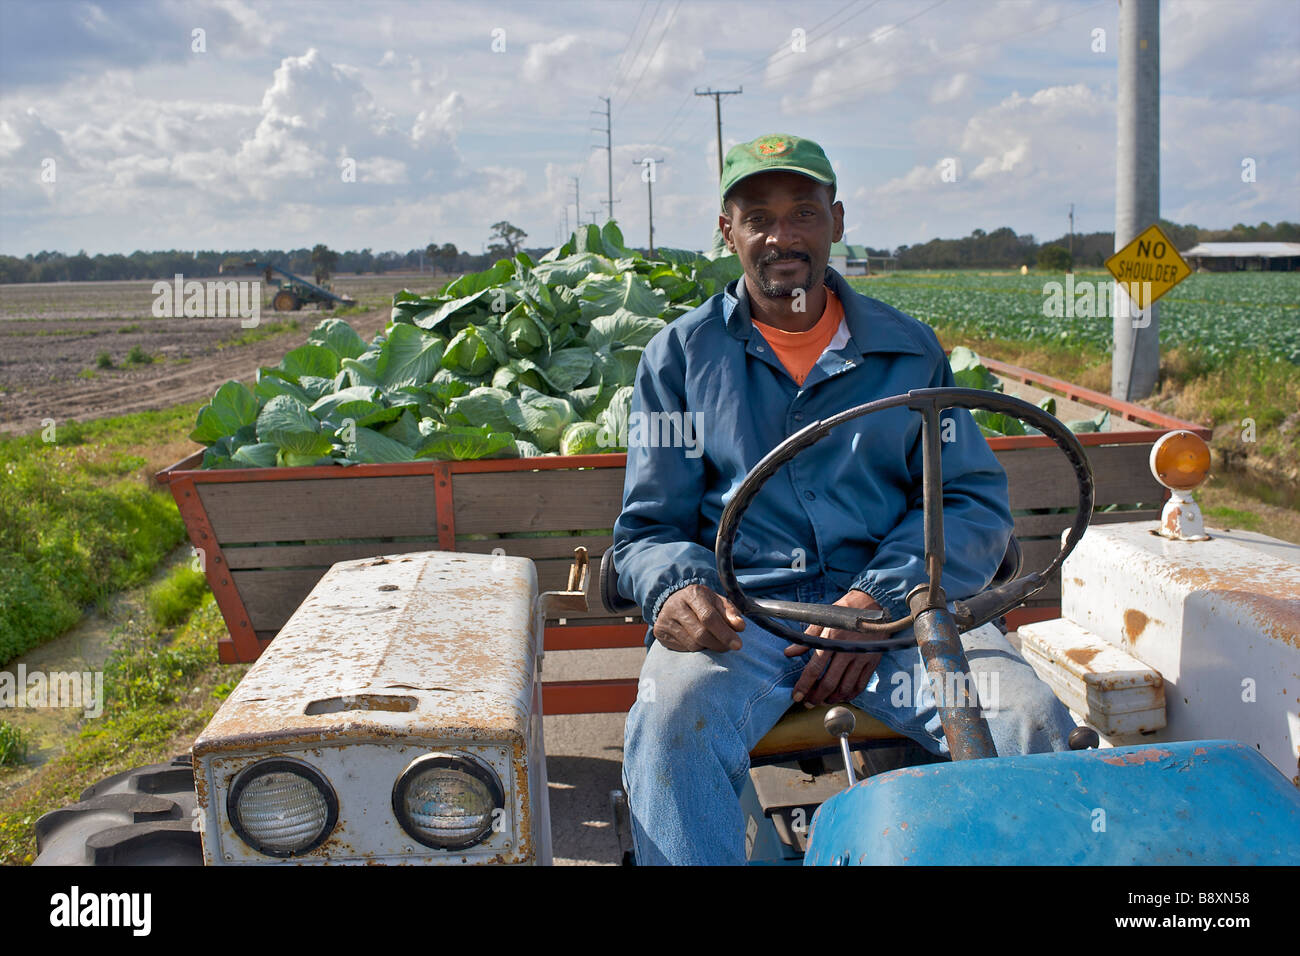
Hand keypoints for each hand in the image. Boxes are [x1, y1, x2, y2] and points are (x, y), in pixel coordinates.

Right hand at [654, 584, 746, 652]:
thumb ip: (731, 613)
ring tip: (713, 641)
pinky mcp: (659, 632)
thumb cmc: (702, 603)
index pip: (709, 617)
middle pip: (700, 633)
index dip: (725, 633)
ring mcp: (665, 619)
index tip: (738, 645)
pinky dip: (695, 649)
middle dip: (718, 644)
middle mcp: (675, 605)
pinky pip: (683, 649)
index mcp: (692, 594)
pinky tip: (698, 641)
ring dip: (707, 647)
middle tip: (728, 647)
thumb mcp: (718, 602)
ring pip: (692, 644)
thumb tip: (740, 627)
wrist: (673, 600)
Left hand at [784, 589, 885, 706]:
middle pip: (830, 682)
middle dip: (817, 696)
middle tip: (809, 703)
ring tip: (824, 701)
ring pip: (846, 687)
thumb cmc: (844, 611)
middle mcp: (847, 650)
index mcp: (832, 639)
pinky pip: (861, 684)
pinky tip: (842, 697)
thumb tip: (789, 653)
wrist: (872, 604)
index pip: (814, 668)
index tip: (797, 696)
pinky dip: (850, 694)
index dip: (804, 685)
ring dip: (833, 698)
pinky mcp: (872, 661)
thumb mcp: (822, 620)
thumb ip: (806, 639)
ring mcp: (861, 657)